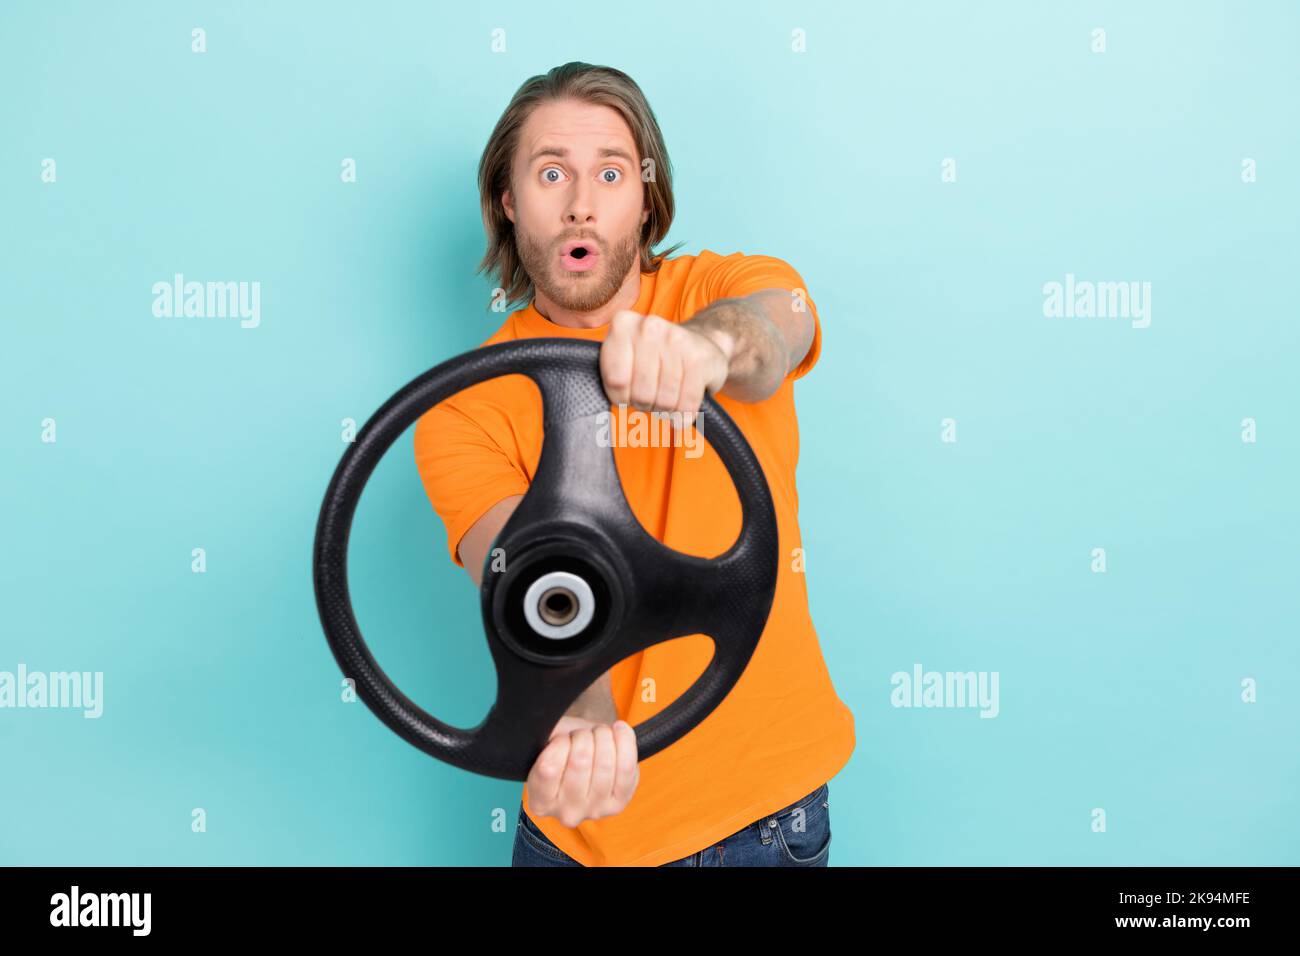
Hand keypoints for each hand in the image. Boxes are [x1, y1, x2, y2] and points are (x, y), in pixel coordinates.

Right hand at [525, 715, 639, 827]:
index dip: (560, 742)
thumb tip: (563, 735)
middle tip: (582, 733)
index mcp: (541, 802)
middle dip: (583, 735)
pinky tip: (618, 731)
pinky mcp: (619, 802)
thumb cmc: (563, 752)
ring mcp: (595, 810)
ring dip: (603, 736)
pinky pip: (627, 767)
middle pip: (580, 761)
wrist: (585, 763)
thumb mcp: (546, 744)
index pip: (549, 768)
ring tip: (599, 733)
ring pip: (605, 762)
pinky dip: (625, 740)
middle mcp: (567, 813)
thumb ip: (548, 741)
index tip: (563, 737)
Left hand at [599, 310, 731, 430]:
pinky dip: (684, 414)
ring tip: (668, 397)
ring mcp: (677, 340)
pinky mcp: (700, 359)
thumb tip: (613, 404)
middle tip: (651, 395)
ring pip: (665, 401)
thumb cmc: (655, 359)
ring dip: (666, 410)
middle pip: (641, 394)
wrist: (702, 344)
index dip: (621, 397)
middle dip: (645, 404)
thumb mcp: (626, 358)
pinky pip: (687, 404)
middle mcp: (649, 327)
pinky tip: (684, 406)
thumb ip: (611, 375)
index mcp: (623, 325)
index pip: (615, 380)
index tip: (628, 392)